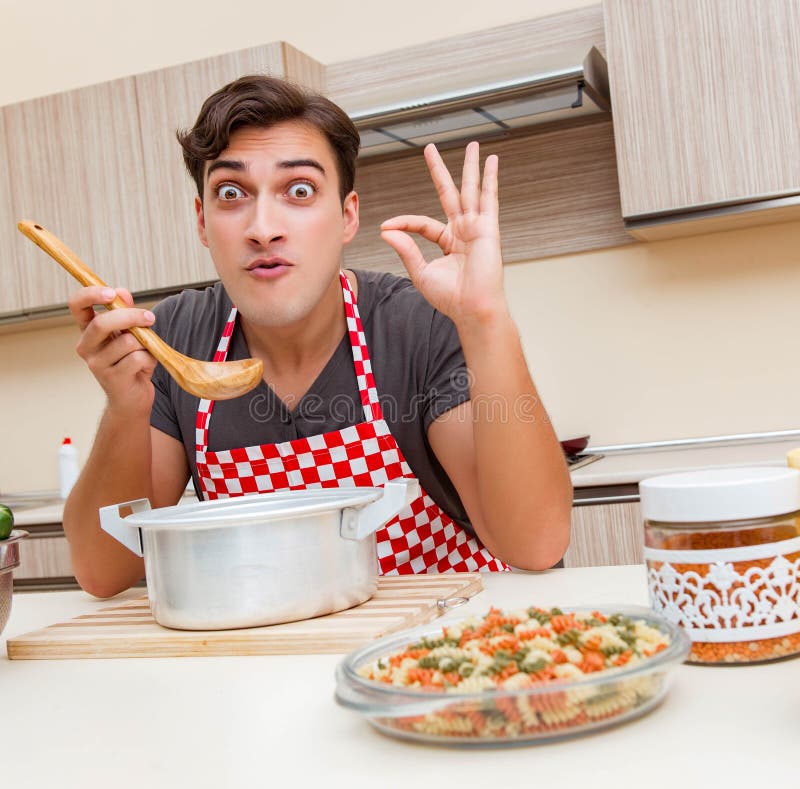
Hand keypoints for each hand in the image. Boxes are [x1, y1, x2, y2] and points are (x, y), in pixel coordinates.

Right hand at [68, 286, 157, 415]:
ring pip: (127, 342)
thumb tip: (122, 292)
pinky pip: (137, 358)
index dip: (91, 295)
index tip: (111, 292)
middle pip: (102, 324)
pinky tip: (146, 366)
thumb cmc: (131, 362)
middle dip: (130, 316)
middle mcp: (86, 346)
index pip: (77, 305)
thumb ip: (125, 312)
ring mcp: (96, 364)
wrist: (132, 398)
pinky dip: (150, 359)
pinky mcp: (111, 378)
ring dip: (145, 344)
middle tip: (150, 317)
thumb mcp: (129, 333)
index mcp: (88, 331)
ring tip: (145, 352)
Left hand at [380, 142, 508, 325]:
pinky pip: (489, 199)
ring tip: (473, 145)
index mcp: (448, 242)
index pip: (423, 223)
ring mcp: (476, 228)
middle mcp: (463, 232)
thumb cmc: (450, 298)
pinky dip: (490, 179)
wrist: (471, 308)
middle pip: (449, 194)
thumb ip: (406, 249)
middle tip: (430, 149)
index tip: (387, 226)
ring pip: (470, 191)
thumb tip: (387, 230)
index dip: (404, 222)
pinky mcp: (488, 228)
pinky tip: (492, 161)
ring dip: (471, 167)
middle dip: (440, 171)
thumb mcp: (420, 272)